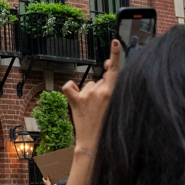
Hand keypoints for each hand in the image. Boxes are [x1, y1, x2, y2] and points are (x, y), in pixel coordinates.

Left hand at [61, 38, 121, 153]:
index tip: (115, 41)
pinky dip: (71, 89)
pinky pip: (69, 87)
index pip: (116, 69)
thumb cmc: (107, 126)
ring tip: (92, 110)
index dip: (115, 54)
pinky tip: (75, 95)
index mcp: (112, 92)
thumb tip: (107, 72)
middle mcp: (99, 91)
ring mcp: (86, 95)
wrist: (95, 143)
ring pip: (87, 85)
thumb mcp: (115, 106)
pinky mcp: (75, 101)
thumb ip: (111, 89)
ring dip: (88, 94)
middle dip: (100, 89)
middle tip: (101, 105)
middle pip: (99, 80)